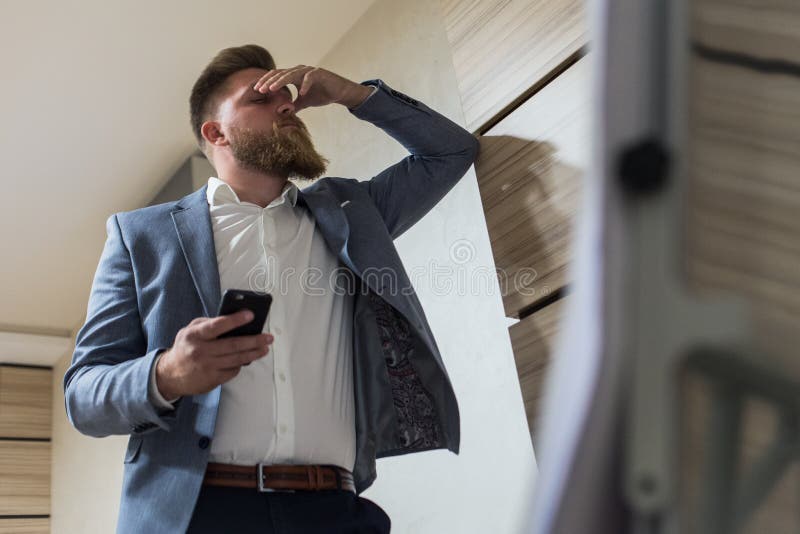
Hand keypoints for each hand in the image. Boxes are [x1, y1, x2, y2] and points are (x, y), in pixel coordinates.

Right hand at [155, 310, 272, 398]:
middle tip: (268, 337)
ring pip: (237, 359)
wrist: (169, 375)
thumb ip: (209, 324)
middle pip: (233, 345)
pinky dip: (241, 364)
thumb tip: (235, 321)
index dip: (235, 320)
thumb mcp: (190, 331)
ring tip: (264, 348)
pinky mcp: (212, 380)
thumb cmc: (185, 347)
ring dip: (254, 353)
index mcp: (194, 335)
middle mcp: (200, 351)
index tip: (250, 315)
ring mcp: (207, 367)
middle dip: (254, 340)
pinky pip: (233, 370)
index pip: (217, 325)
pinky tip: (247, 359)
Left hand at [252, 65, 373, 110]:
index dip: (266, 82)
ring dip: (281, 81)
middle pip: (281, 74)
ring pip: (292, 73)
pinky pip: (310, 77)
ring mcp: (309, 71)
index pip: (277, 76)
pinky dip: (305, 85)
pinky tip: (300, 93)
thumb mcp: (304, 102)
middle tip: (260, 90)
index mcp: (294, 76)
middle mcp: (300, 71)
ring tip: (272, 89)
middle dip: (269, 82)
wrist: (340, 92)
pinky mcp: (320, 73)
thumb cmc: (322, 94)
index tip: (257, 91)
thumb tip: (282, 113)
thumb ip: (293, 105)